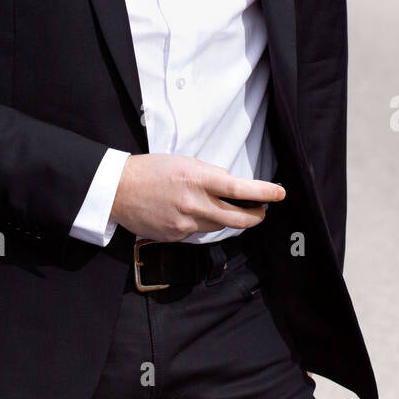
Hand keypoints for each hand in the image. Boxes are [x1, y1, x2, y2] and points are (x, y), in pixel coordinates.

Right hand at [110, 153, 284, 241]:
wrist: (119, 190)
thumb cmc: (151, 170)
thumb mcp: (183, 162)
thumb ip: (209, 175)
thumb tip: (229, 185)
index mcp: (196, 179)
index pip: (238, 189)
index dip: (263, 193)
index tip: (279, 193)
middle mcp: (194, 204)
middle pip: (237, 219)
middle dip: (256, 216)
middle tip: (262, 211)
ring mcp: (185, 223)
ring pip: (218, 226)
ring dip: (226, 218)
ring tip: (222, 207)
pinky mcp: (176, 236)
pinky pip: (198, 231)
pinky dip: (200, 222)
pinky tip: (185, 211)